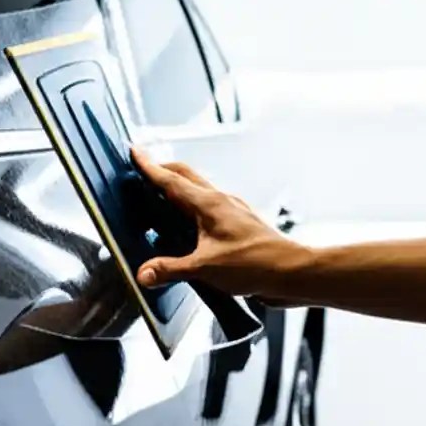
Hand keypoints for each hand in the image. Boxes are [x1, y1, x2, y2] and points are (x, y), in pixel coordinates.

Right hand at [131, 148, 311, 299]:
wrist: (291, 271)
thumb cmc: (255, 264)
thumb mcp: (204, 268)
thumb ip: (170, 269)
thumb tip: (144, 273)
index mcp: (208, 204)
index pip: (171, 180)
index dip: (149, 166)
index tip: (135, 152)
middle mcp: (221, 201)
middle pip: (186, 176)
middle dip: (163, 171)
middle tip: (145, 171)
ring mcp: (232, 210)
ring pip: (199, 190)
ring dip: (179, 189)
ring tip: (162, 199)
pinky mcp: (239, 223)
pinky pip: (211, 207)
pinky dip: (193, 208)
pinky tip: (190, 227)